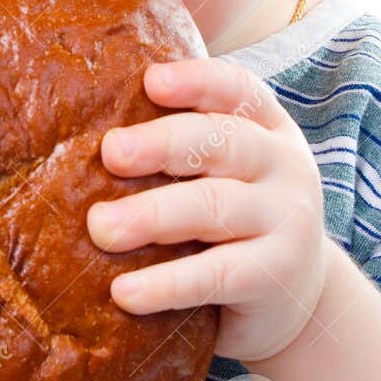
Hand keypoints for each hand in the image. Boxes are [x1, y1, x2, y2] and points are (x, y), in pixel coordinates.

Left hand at [87, 57, 330, 362]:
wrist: (294, 299)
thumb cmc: (235, 223)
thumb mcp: (225, 175)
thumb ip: (179, 152)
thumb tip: (87, 142)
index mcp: (267, 129)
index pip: (236, 90)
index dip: (196, 81)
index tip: (150, 80)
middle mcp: (284, 166)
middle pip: (223, 143)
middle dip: (163, 144)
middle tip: (110, 153)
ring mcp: (288, 220)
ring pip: (214, 207)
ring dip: (152, 215)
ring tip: (101, 229)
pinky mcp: (277, 275)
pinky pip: (217, 275)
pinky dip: (167, 283)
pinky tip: (124, 292)